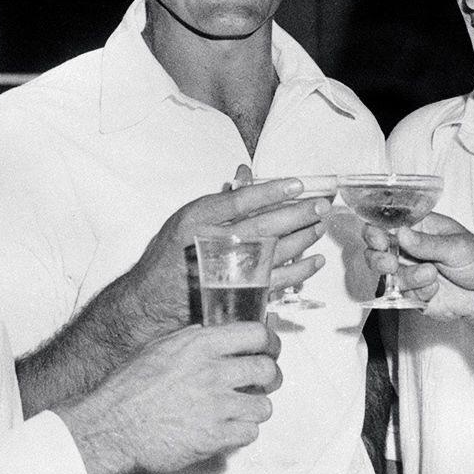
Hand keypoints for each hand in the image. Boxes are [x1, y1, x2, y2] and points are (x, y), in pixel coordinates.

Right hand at [58, 321, 282, 473]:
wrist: (113, 427)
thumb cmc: (130, 388)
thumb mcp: (162, 347)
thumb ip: (196, 338)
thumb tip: (225, 331)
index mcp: (201, 345)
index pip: (258, 334)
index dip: (270, 343)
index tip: (269, 349)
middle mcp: (213, 372)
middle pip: (268, 370)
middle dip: (269, 377)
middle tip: (262, 382)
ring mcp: (216, 406)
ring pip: (264, 405)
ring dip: (255, 408)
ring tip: (240, 409)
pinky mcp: (215, 437)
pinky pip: (250, 433)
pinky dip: (242, 432)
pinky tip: (228, 428)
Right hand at [127, 165, 331, 333]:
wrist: (153, 300)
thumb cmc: (171, 253)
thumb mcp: (188, 218)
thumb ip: (220, 198)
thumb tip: (246, 173)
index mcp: (196, 220)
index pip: (240, 200)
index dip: (271, 191)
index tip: (297, 183)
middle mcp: (210, 245)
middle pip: (263, 226)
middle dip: (297, 214)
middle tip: (321, 205)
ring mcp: (225, 273)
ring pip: (273, 254)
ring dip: (302, 239)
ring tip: (320, 226)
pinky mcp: (237, 294)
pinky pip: (276, 282)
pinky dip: (300, 271)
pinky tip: (315, 259)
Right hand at [361, 212, 473, 325]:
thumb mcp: (458, 246)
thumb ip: (428, 244)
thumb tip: (401, 233)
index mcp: (420, 229)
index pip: (389, 225)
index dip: (376, 231)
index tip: (378, 238)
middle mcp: (411, 250)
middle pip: (377, 251)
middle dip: (378, 257)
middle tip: (390, 262)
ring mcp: (412, 273)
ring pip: (389, 276)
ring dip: (407, 277)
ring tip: (430, 275)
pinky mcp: (415, 295)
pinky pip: (404, 295)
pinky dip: (418, 292)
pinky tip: (435, 289)